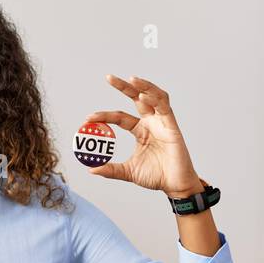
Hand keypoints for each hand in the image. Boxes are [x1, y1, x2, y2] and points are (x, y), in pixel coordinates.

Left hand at [84, 75, 203, 196]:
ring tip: (130, 79)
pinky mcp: (172, 125)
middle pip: (137, 98)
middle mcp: (151, 123)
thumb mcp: (129, 172)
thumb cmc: (157, 176)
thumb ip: (111, 170)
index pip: (120, 117)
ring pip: (153, 97)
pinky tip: (142, 95)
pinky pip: (164, 107)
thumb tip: (91, 169)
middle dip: (124, 86)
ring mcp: (162, 122)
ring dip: (142, 86)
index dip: (104, 116)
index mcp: (141, 131)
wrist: (175, 185)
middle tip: (108, 77)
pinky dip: (154, 98)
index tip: (88, 118)